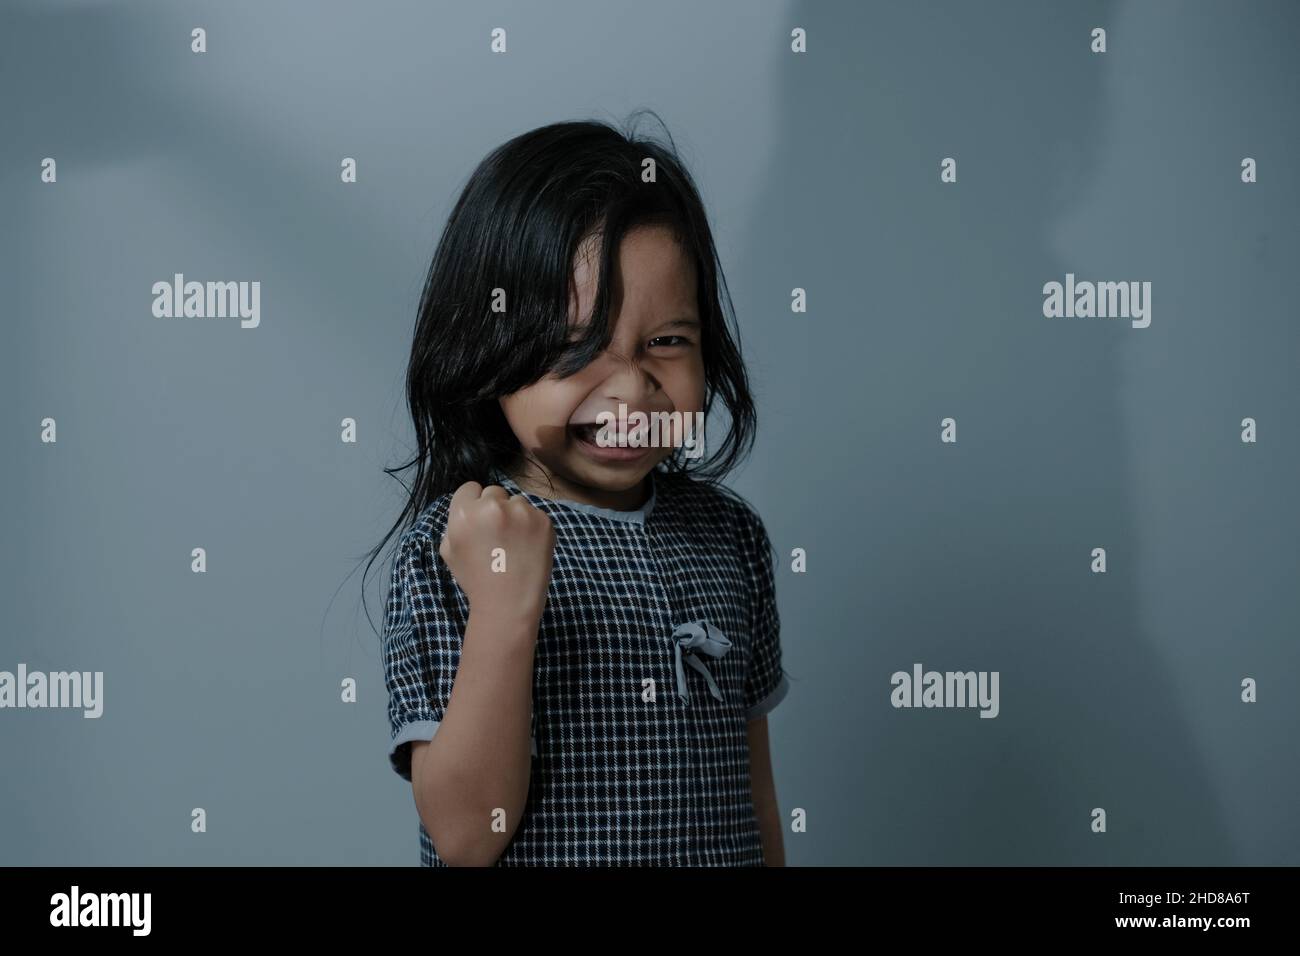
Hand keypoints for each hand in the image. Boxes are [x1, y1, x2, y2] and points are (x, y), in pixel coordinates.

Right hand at [438, 481, 554, 628]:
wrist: (508, 604)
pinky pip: (536, 513)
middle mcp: (492, 507)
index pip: (469, 488)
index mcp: (464, 513)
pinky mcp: (544, 520)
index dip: (473, 504)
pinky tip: (528, 547)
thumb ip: (455, 523)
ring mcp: (521, 512)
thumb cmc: (475, 580)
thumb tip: (469, 509)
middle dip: (494, 508)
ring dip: (515, 516)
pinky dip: (532, 526)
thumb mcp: (449, 551)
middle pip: (494, 492)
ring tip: (514, 543)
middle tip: (497, 535)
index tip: (479, 520)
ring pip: (517, 501)